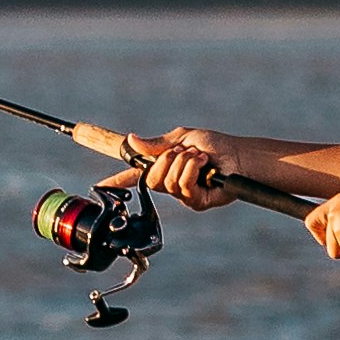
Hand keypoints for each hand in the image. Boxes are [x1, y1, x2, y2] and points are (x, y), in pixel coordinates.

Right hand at [68, 123, 229, 203]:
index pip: (133, 174)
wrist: (239, 156)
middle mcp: (170, 184)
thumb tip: (131, 140)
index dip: (116, 180)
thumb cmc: (215, 145)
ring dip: (184, 162)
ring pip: (167, 181)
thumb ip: (156, 145)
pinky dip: (193, 170)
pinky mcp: (196, 202)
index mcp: (162, 166)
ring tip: (200, 157)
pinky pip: (183, 187)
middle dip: (166, 160)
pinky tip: (205, 165)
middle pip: (150, 178)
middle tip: (184, 151)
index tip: (100, 185)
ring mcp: (182, 195)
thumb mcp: (182, 138)